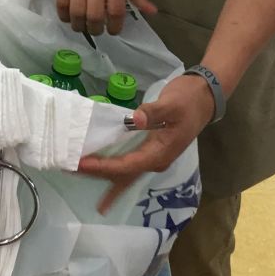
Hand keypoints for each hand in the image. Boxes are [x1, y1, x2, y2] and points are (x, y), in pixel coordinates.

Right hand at [47, 0, 157, 35]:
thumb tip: (152, 11)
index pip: (116, 9)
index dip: (115, 27)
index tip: (113, 31)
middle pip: (95, 14)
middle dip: (96, 29)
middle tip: (97, 30)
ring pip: (76, 11)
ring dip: (80, 25)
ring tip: (82, 26)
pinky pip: (61, 2)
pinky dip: (64, 15)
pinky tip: (69, 16)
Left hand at [76, 74, 212, 213]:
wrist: (205, 97)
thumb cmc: (188, 100)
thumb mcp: (172, 103)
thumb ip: (153, 112)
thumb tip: (135, 120)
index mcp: (160, 153)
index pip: (126, 165)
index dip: (103, 166)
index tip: (82, 163)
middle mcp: (156, 161)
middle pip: (122, 174)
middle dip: (97, 174)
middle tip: (70, 172)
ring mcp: (154, 157)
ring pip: (125, 173)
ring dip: (103, 176)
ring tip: (80, 178)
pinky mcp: (151, 150)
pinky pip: (128, 164)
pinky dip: (113, 169)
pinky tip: (101, 173)